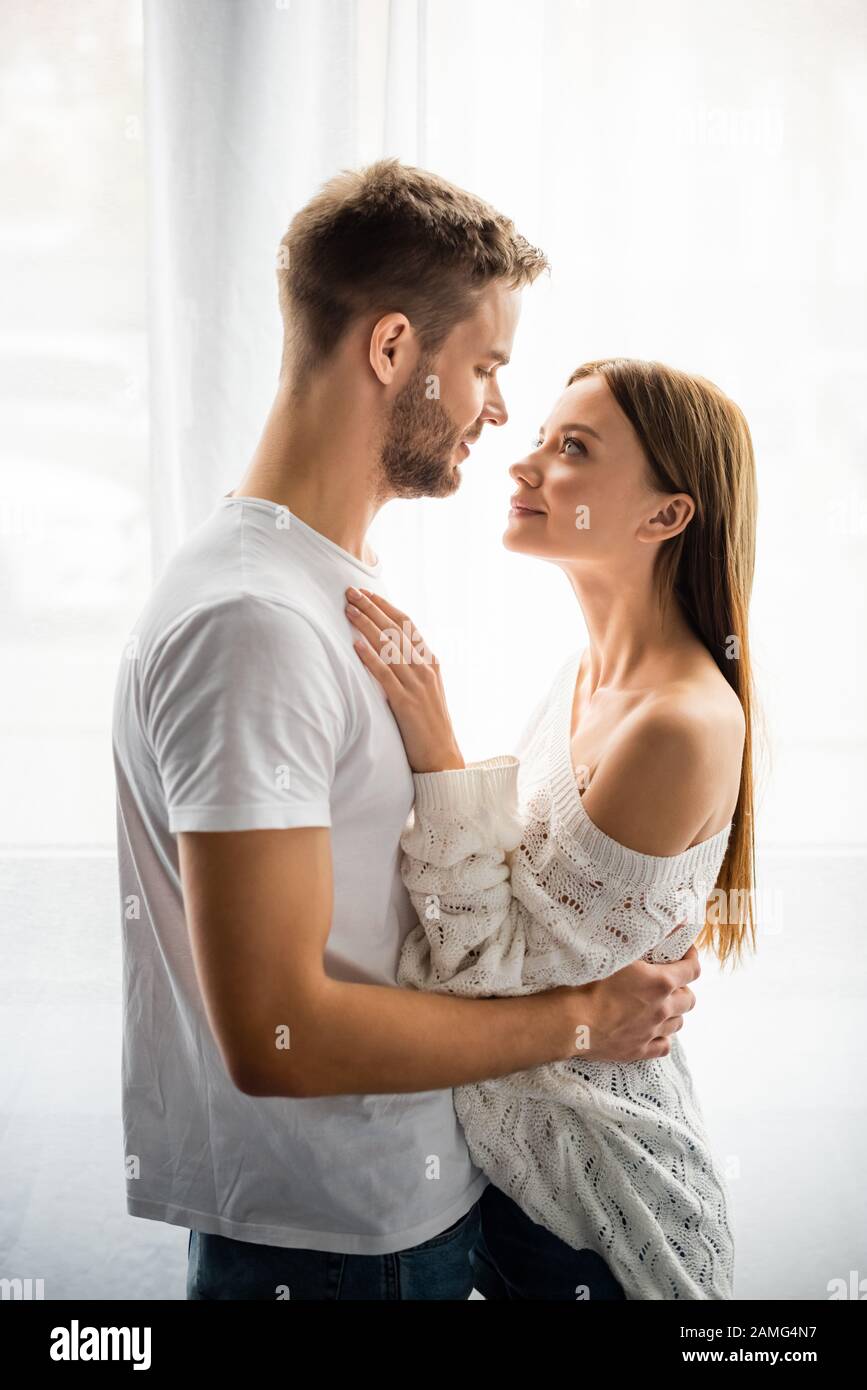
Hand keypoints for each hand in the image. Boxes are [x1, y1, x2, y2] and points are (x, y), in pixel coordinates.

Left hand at [344, 587, 464, 773]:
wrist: (441, 756)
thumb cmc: (428, 724)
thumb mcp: (425, 689)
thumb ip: (410, 668)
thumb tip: (387, 650)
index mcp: (431, 662)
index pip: (408, 625)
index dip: (387, 607)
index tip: (369, 593)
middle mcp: (425, 668)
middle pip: (396, 630)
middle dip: (372, 608)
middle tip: (352, 592)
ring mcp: (417, 685)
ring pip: (390, 647)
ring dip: (367, 625)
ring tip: (349, 610)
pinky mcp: (406, 703)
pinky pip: (386, 675)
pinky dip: (371, 658)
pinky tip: (356, 645)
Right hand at [553, 946, 700, 1061]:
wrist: (572, 1021)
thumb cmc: (589, 982)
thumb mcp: (616, 954)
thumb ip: (641, 945)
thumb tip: (660, 930)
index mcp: (660, 982)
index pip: (692, 970)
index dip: (692, 958)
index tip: (686, 953)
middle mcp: (662, 1008)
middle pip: (689, 999)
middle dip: (683, 988)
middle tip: (670, 981)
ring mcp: (652, 1031)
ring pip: (679, 1023)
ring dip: (674, 1012)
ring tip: (661, 1005)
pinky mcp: (639, 1050)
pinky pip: (664, 1046)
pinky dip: (662, 1036)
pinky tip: (652, 1029)